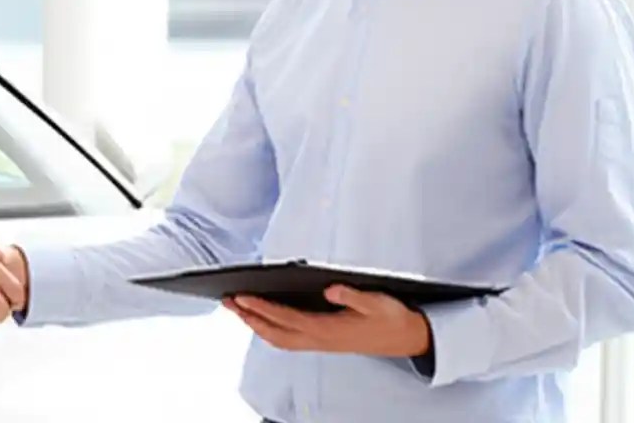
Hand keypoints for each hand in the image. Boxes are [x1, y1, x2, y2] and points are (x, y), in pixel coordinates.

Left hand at [224, 285, 431, 356]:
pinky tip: (261, 319)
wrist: (407, 338)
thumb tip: (331, 289)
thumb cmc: (391, 318)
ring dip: (255, 324)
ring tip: (236, 307)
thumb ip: (354, 296)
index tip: (241, 297)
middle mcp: (320, 340)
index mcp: (329, 330)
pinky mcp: (322, 342)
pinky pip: (287, 340)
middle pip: (275, 332)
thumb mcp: (378, 302)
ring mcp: (320, 343)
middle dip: (249, 317)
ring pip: (278, 339)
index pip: (286, 319)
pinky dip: (269, 330)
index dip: (262, 308)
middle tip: (226, 300)